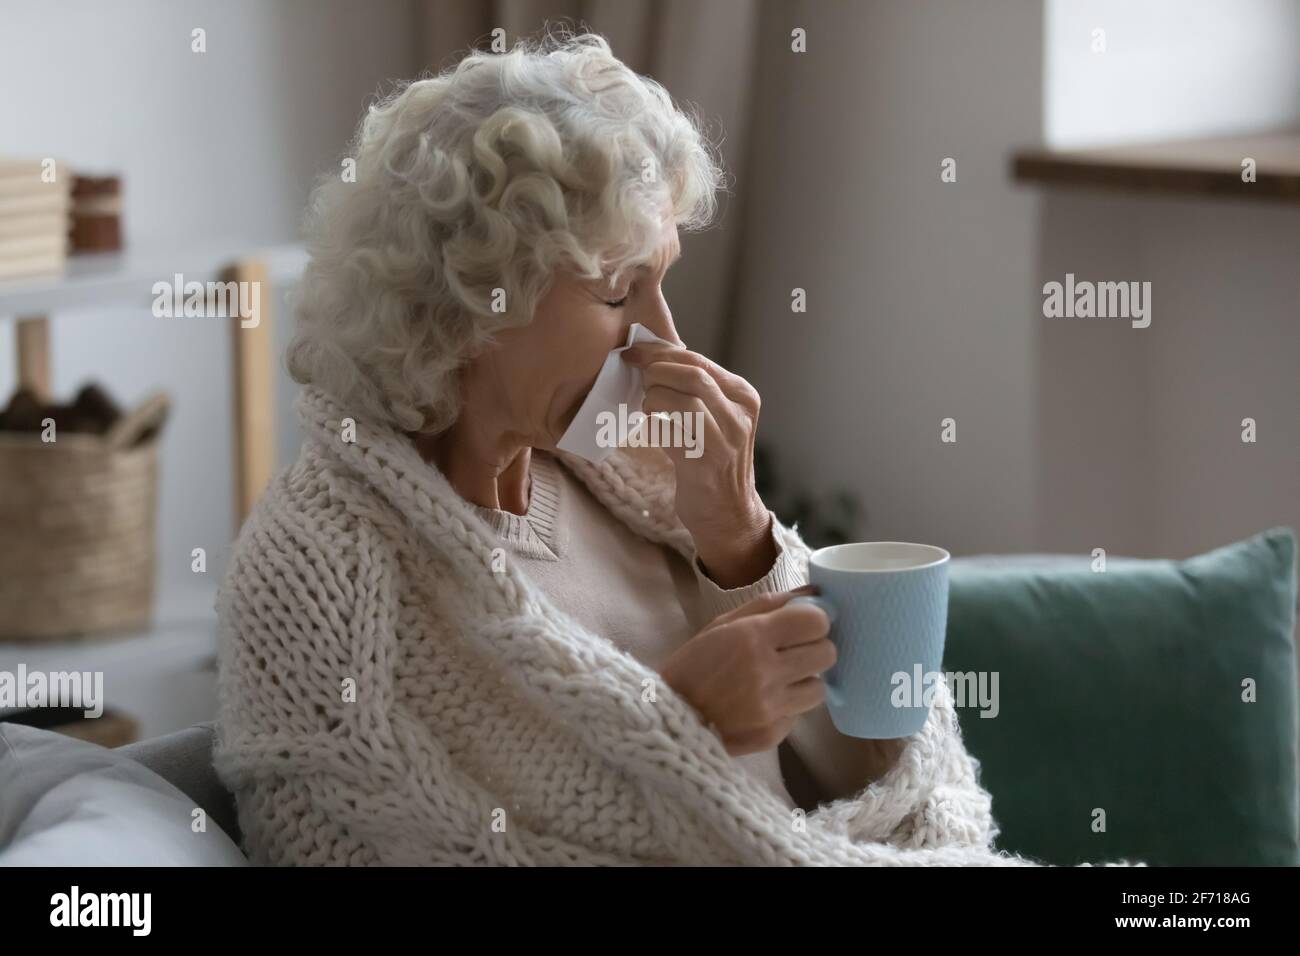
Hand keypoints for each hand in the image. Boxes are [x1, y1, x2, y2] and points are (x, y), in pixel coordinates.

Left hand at [622, 342, 773, 586]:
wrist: (728, 513)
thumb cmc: (712, 458)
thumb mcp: (716, 417)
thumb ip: (695, 389)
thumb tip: (651, 356)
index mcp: (743, 396)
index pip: (698, 361)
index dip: (660, 353)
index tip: (633, 353)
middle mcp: (739, 415)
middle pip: (692, 375)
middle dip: (656, 372)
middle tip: (639, 381)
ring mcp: (726, 441)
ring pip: (684, 402)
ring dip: (654, 400)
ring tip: (647, 408)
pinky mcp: (707, 464)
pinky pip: (671, 434)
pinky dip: (654, 427)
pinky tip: (651, 429)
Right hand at [658, 589, 835, 755]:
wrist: (667, 718)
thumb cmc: (694, 664)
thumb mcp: (723, 624)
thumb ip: (769, 606)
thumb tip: (814, 594)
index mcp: (751, 637)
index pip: (816, 621)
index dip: (815, 620)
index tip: (803, 624)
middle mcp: (765, 672)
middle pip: (827, 654)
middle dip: (814, 648)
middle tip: (794, 651)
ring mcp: (770, 708)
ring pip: (819, 688)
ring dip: (804, 681)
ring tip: (778, 680)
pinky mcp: (772, 735)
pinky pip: (798, 715)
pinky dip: (786, 706)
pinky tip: (762, 703)